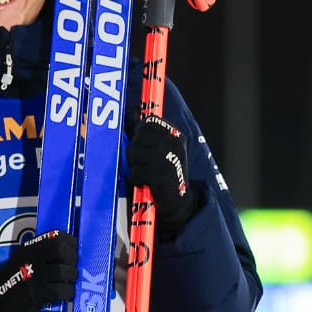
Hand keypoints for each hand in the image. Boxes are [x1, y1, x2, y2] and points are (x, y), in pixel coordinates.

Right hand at [0, 229, 78, 311]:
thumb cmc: (15, 277)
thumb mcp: (23, 256)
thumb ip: (42, 251)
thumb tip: (70, 253)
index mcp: (30, 248)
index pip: (57, 237)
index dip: (71, 243)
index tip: (72, 251)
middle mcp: (32, 259)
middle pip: (63, 252)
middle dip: (73, 260)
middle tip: (71, 267)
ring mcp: (35, 276)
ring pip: (65, 272)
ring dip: (71, 278)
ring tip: (68, 281)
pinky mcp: (38, 294)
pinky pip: (62, 291)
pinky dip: (68, 293)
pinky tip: (64, 294)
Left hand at [126, 115, 195, 234]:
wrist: (177, 202)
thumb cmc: (162, 173)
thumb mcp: (157, 149)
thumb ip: (145, 131)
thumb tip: (134, 109)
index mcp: (175, 135)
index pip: (147, 122)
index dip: (139, 134)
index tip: (145, 146)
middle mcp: (174, 144)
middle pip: (137, 139)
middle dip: (134, 153)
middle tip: (145, 164)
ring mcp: (169, 158)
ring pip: (133, 155)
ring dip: (135, 167)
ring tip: (146, 174)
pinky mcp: (161, 174)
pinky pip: (135, 172)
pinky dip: (136, 179)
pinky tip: (146, 183)